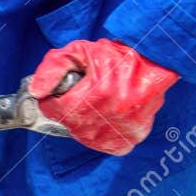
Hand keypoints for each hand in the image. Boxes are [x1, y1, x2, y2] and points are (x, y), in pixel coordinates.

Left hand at [34, 39, 178, 155]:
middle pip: (66, 122)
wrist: (158, 65)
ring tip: (100, 101)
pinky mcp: (126, 141)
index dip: (55, 97)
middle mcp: (104, 119)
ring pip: (81, 134)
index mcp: (92, 96)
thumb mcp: (82, 51)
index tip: (67, 89)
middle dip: (71, 107)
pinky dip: (100, 132)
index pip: (52, 108)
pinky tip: (109, 115)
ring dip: (84, 120)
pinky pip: (100, 144)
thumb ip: (53, 67)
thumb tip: (37, 92)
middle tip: (88, 91)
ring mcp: (116, 133)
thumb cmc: (118, 56)